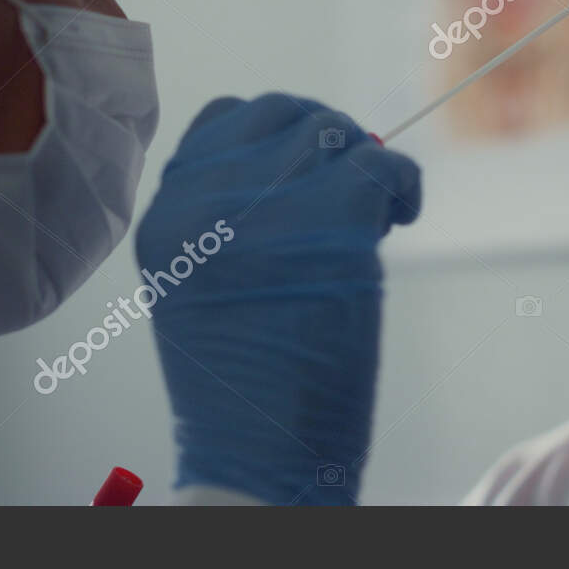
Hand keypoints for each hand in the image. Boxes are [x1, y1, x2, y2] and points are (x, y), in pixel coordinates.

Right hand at [134, 93, 420, 504]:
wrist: (259, 456)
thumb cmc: (246, 385)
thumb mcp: (203, 284)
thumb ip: (230, 213)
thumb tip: (310, 154)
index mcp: (165, 215)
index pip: (219, 117)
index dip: (275, 133)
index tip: (304, 170)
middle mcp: (203, 200)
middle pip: (280, 112)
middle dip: (326, 140)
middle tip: (349, 187)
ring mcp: (264, 206)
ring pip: (334, 133)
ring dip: (366, 164)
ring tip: (377, 211)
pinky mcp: (328, 222)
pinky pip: (381, 165)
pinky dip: (403, 185)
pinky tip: (399, 218)